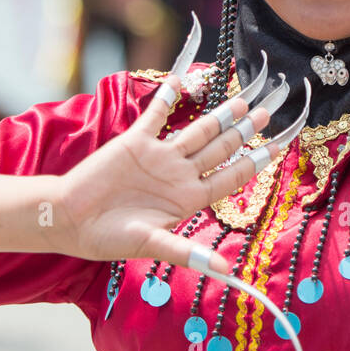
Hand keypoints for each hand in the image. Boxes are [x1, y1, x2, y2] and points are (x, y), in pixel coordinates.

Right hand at [54, 80, 268, 272]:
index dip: (255, 162)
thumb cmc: (109, 237)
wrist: (70, 219)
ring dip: (218, 115)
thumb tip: (222, 269)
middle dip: (244, 131)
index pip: (230, 177)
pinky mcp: (135, 141)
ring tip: (241, 99)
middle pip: (220, 148)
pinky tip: (183, 80)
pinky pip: (156, 114)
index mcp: (188, 198)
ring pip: (197, 130)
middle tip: (266, 112)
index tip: (279, 148)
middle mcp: (180, 173)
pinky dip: (169, 97)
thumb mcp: (151, 245)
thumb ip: (186, 253)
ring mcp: (160, 156)